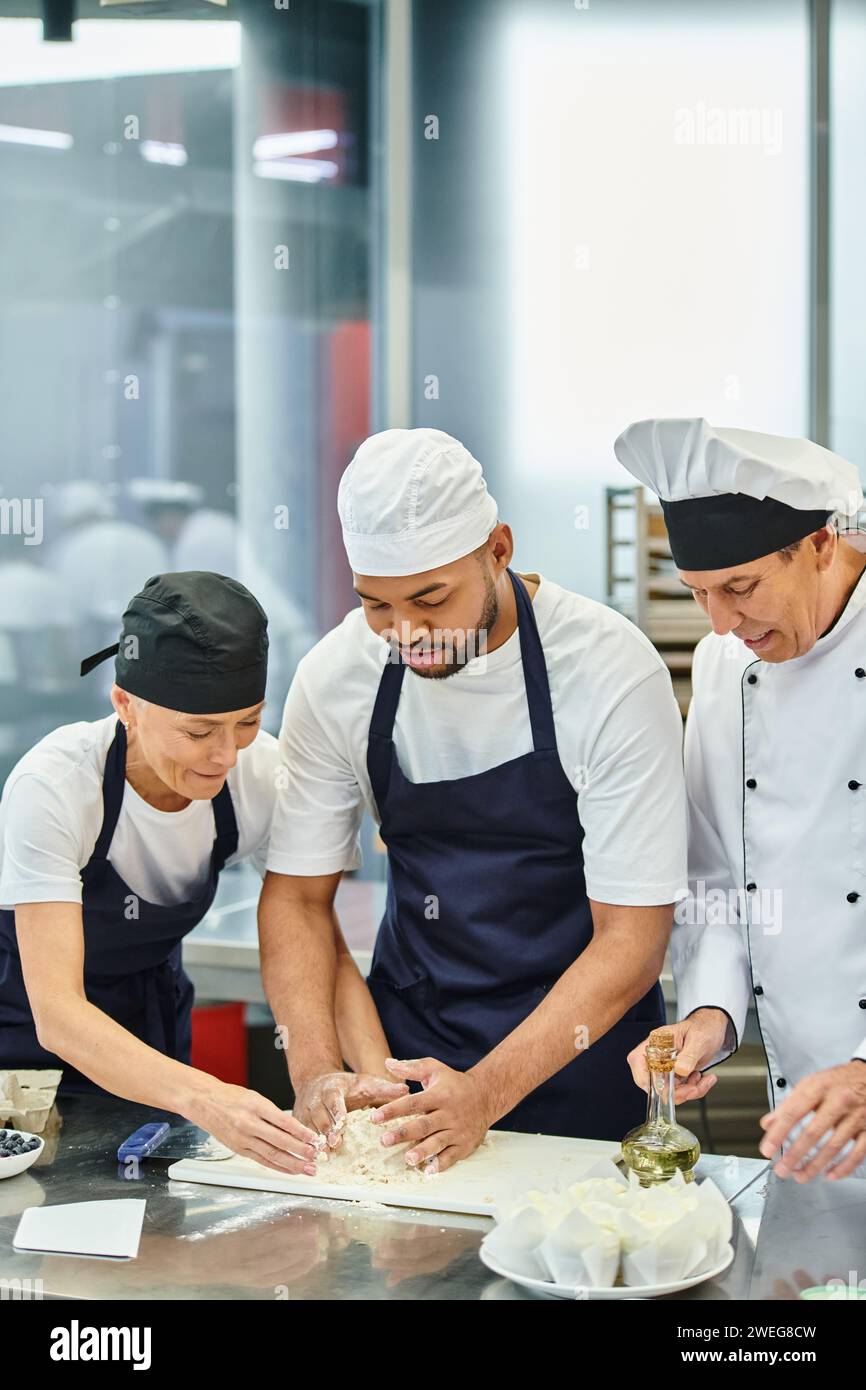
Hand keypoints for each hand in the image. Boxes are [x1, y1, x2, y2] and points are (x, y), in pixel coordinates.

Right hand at [188, 1082, 319, 1175]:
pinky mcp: (238, 1149)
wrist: (205, 1102)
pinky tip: (290, 1170)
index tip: (315, 1139)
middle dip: (300, 1151)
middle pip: (280, 1141)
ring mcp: (242, 1138)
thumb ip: (274, 1114)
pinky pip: (261, 1160)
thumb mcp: (256, 1098)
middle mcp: (249, 1123)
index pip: (284, 1121)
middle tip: (316, 1157)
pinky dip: (278, 1166)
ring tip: (307, 1168)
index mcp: (256, 1106)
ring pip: (272, 1154)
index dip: (301, 1132)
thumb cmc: (232, 1097)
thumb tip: (297, 1130)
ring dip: (292, 1164)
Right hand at [292, 1071, 408, 1149]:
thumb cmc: (345, 1085)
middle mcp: (315, 1098)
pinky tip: (311, 1157)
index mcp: (332, 1087)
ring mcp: (305, 1109)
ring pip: (307, 1125)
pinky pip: (299, 1133)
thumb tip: (405, 1090)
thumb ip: (384, 1089)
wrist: (316, 1080)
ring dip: (313, 1140)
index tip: (342, 1121)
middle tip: (334, 1143)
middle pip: (319, 1114)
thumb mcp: (365, 1082)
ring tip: (322, 1154)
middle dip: (326, 1129)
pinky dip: (303, 1144)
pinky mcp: (299, 1120)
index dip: (337, 1109)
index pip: (333, 1097)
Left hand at [369, 1056, 492, 1173]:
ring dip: (423, 1151)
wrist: (486, 1096)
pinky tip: (429, 1171)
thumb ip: (411, 1067)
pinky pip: (452, 1156)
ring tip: (408, 1159)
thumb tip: (388, 1064)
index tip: (375, 1117)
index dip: (393, 1109)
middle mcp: (448, 1114)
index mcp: (439, 1095)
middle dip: (403, 1133)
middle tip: (384, 1140)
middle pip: (423, 1125)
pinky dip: (441, 1164)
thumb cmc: (455, 1084)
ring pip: (438, 1142)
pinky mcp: (463, 1144)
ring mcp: (457, 1130)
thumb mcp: (435, 1069)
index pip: (413, 1103)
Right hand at [626, 1008, 730, 1101]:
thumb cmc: (702, 1028)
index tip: (668, 1089)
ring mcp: (665, 1068)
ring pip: (669, 1092)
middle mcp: (656, 1057)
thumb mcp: (698, 1039)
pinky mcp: (675, 1077)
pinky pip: (680, 1092)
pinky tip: (703, 1079)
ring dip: (690, 1091)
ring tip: (703, 1080)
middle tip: (695, 1087)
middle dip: (679, 1091)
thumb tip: (680, 1070)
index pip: (638, 1063)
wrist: (712, 1031)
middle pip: (655, 1084)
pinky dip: (694, 1089)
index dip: (649, 1080)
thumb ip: (689, 1055)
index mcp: (654, 1043)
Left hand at [759, 1061, 865, 1181]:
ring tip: (800, 1176)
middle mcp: (838, 1101)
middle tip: (782, 1169)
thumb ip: (789, 1104)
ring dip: (815, 1166)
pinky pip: (857, 1153)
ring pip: (833, 1146)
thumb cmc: (838, 1081)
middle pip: (812, 1133)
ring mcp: (856, 1116)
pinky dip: (843, 1168)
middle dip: (794, 1155)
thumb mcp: (811, 1084)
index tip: (767, 1149)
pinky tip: (830, 1175)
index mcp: (818, 1088)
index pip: (793, 1113)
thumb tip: (768, 1123)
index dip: (778, 1133)